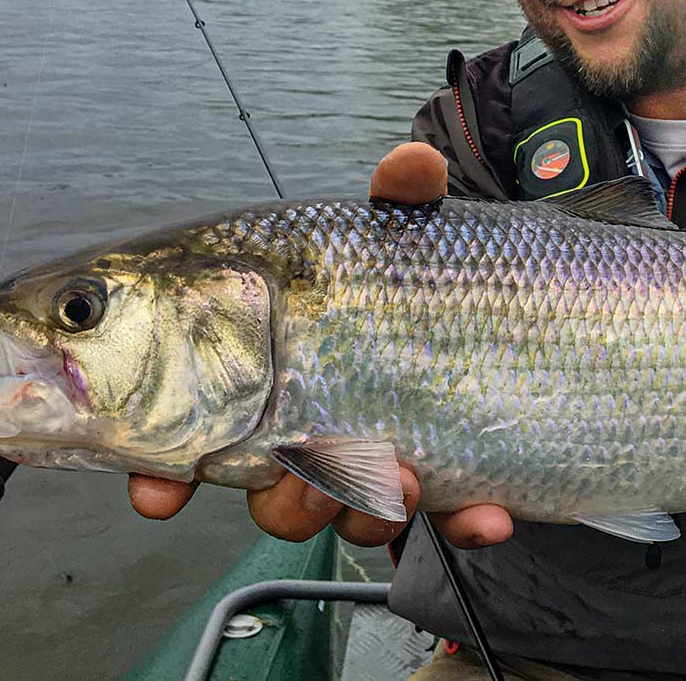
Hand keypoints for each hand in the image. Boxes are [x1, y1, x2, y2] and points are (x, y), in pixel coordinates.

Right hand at [128, 141, 514, 549]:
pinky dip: (467, 522)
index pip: (190, 426)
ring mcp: (380, 455)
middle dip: (284, 501)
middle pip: (267, 487)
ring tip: (404, 483)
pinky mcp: (450, 478)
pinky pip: (448, 521)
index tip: (158, 491)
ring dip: (366, 510)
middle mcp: (314, 418)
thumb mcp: (414, 229)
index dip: (161, 468)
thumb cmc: (435, 265)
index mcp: (275, 365)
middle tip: (309, 486)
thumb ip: (403, 199)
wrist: (526, 303)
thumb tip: (414, 163)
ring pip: (348, 512)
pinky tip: (490, 515)